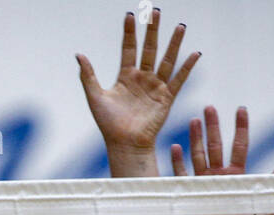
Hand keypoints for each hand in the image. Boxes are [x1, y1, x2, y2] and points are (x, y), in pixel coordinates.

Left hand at [76, 10, 199, 175]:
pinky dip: (187, 67)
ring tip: (180, 26)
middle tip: (155, 11)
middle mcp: (142, 78)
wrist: (124, 143)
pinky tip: (195, 54)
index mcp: (125, 76)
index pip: (128, 48)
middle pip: (149, 49)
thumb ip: (88, 75)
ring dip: (174, 43)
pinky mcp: (166, 98)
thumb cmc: (109, 124)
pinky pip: (179, 80)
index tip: (130, 15)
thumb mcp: (95, 97)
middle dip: (153, 31)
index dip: (129, 32)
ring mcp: (155, 87)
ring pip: (167, 60)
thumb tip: (79, 55)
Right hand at [170, 106, 273, 214]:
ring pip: (198, 155)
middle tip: (210, 108)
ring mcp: (204, 182)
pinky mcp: (191, 192)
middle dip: (213, 126)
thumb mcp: (262, 206)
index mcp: (237, 175)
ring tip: (194, 120)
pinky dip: (178, 161)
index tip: (241, 109)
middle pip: (215, 145)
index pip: (239, 146)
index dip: (240, 128)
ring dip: (195, 138)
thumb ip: (271, 187)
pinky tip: (175, 146)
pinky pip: (182, 174)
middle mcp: (219, 175)